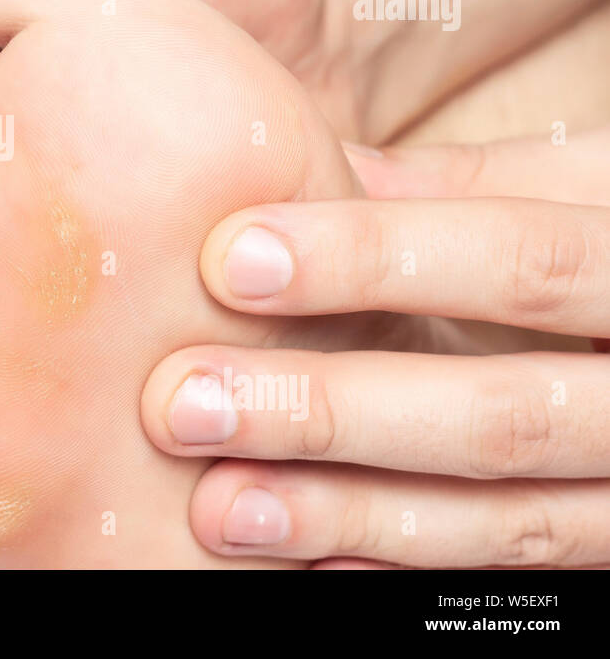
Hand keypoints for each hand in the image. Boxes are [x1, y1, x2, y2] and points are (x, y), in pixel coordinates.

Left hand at [140, 129, 609, 566]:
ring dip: (353, 517)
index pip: (520, 261)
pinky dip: (414, 577)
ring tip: (220, 508)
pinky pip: (531, 584)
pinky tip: (311, 570)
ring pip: (513, 521)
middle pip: (503, 413)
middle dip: (335, 412)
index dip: (376, 258)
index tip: (231, 259)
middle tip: (184, 402)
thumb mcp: (590, 192)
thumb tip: (309, 168)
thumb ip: (466, 189)